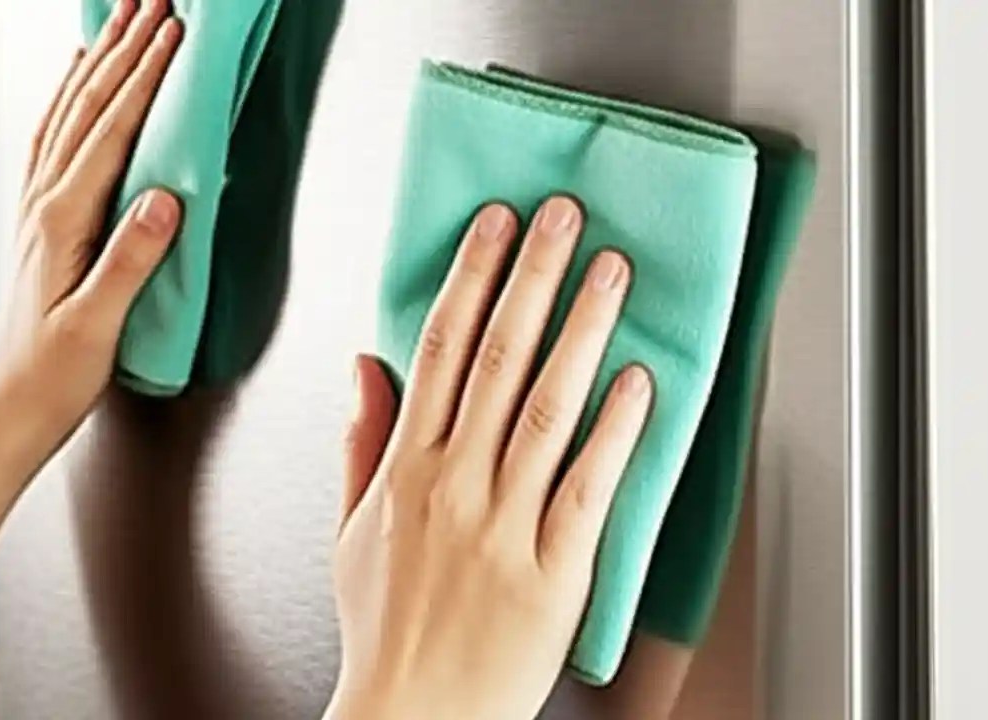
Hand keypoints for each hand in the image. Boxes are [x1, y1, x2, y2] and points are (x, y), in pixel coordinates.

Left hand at [0, 0, 181, 619]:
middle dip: (125, 51)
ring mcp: (41, 212)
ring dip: (99, 66)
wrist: (10, 409)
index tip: (173, 35)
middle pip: (89, 109)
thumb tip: (163, 200)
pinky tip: (82, 91)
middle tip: (153, 5)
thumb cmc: (55, 376)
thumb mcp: (99, 325)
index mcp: (66, 223)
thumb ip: (131, 260)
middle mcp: (47, 206)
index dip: (145, 79)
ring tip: (121, 25)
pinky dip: (73, 105)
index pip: (113, 133)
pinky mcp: (45, 225)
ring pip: (70, 117)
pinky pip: (57, 144)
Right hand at [329, 198, 653, 719]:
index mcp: (406, 471)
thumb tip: (365, 366)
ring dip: (581, 332)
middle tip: (565, 218)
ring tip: (611, 274)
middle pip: (496, 359)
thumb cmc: (387, 632)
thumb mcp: (350, 534)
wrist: (413, 718)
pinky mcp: (553, 571)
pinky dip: (614, 431)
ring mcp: (504, 526)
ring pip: (545, 408)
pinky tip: (637, 382)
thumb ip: (360, 443)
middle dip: (532, 279)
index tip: (496, 224)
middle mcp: (454, 487)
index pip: (438, 349)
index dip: (471, 278)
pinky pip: (587, 488)